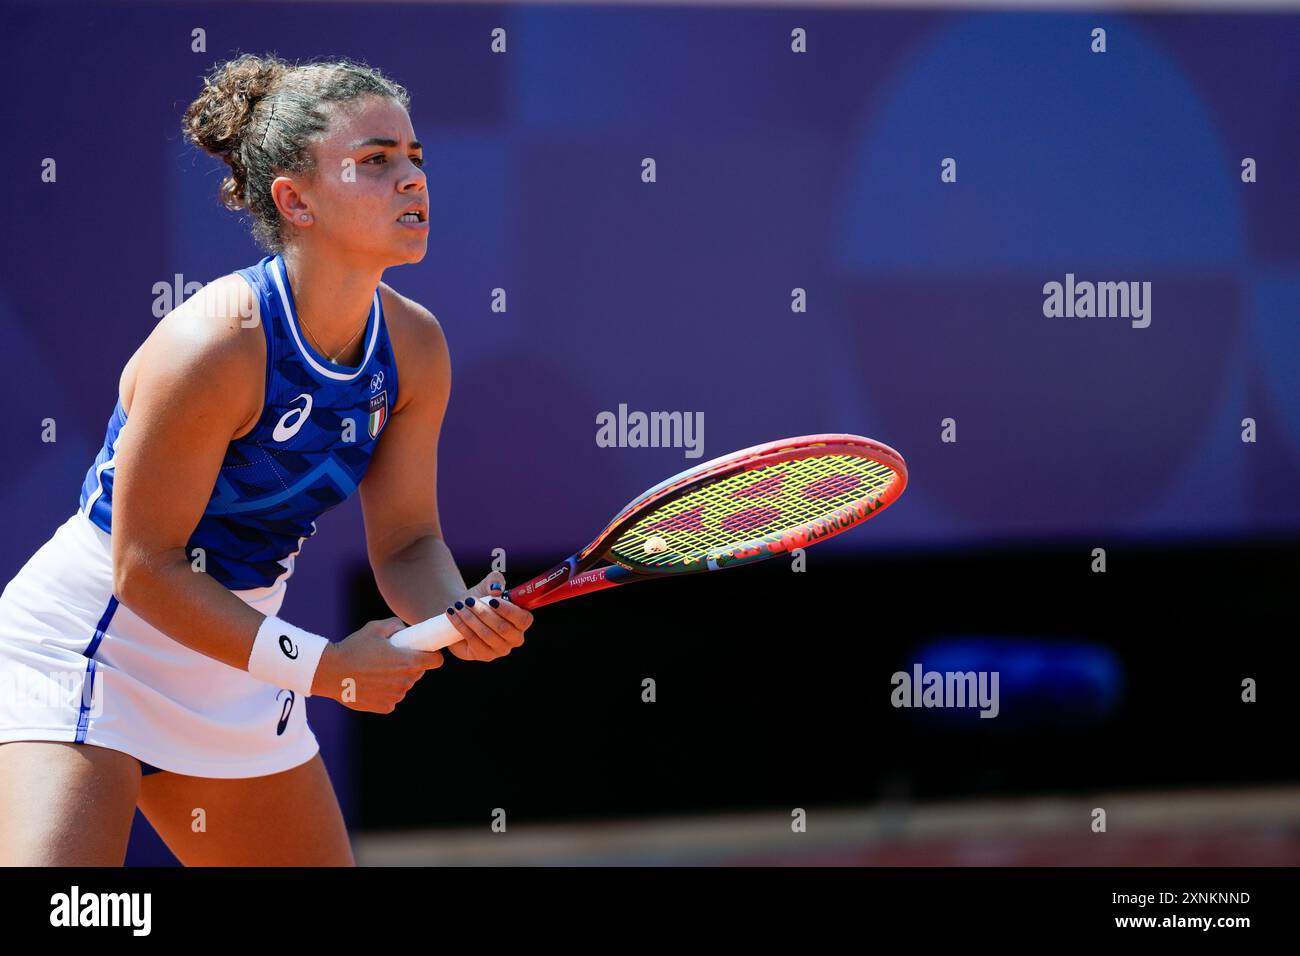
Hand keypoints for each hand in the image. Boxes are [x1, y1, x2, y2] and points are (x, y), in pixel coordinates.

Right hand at [312, 617, 444, 712]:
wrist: (330, 672)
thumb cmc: (353, 648)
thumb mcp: (375, 628)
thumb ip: (396, 625)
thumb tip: (406, 630)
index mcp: (408, 662)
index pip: (436, 661)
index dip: (431, 655)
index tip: (424, 653)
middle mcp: (405, 681)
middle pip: (417, 673)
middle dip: (409, 665)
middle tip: (390, 658)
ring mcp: (396, 696)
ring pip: (404, 685)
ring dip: (396, 679)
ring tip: (375, 671)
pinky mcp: (385, 707)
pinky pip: (392, 697)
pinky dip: (385, 692)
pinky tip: (370, 684)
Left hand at [444, 571, 533, 661]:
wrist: (462, 611)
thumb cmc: (480, 599)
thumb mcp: (487, 586)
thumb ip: (495, 581)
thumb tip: (495, 590)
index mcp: (522, 621)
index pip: (523, 619)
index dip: (509, 611)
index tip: (492, 600)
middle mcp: (515, 638)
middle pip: (502, 628)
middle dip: (484, 613)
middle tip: (469, 601)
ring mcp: (500, 650)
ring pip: (486, 635)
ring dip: (470, 619)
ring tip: (458, 606)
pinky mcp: (484, 655)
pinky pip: (473, 641)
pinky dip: (462, 626)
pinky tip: (453, 615)